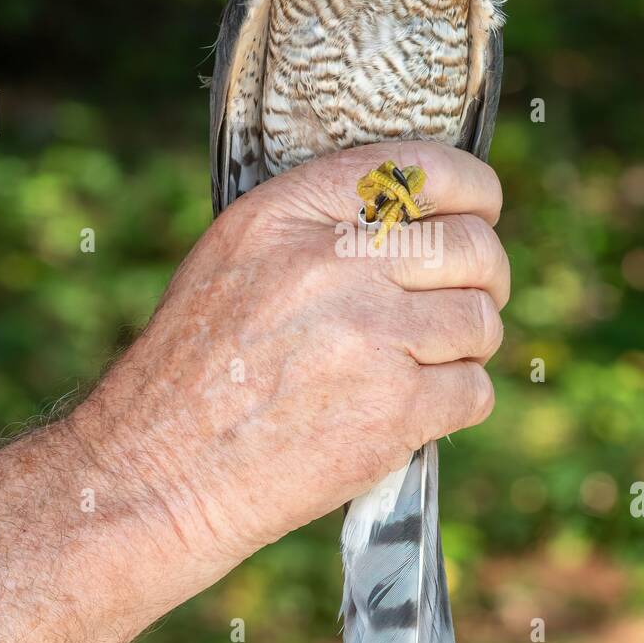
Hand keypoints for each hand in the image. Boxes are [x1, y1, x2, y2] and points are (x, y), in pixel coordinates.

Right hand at [71, 140, 508, 583]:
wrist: (158, 472)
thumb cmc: (192, 372)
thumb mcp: (233, 262)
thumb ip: (318, 228)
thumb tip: (423, 220)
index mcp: (287, 216)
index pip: (421, 169)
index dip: (472, 189)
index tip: (480, 210)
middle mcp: (331, 266)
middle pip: (470, 247)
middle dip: (485, 275)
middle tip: (471, 297)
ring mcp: (367, 338)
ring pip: (480, 321)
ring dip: (468, 344)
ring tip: (428, 361)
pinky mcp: (392, 411)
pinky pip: (474, 390)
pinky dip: (457, 402)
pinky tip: (416, 408)